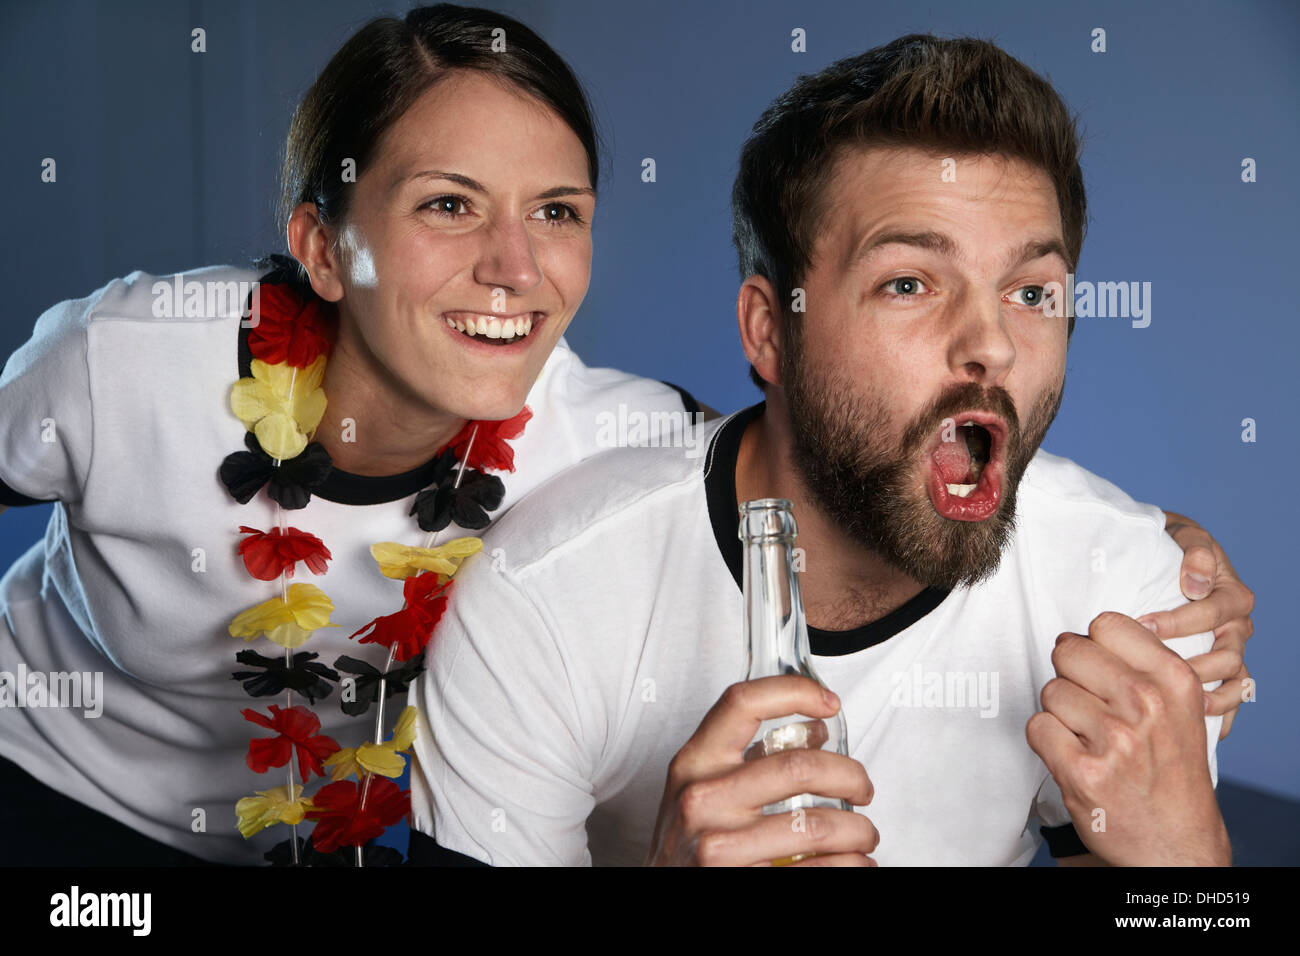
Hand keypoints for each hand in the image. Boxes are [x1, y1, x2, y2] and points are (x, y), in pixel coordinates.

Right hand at [646, 676, 877, 865]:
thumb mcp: (702, 787)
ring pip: (817, 825)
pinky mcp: (738, 880)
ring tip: (864, 835)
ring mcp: (718, 844)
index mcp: (695, 762)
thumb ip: (749, 759)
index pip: (743, 703)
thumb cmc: (686, 840)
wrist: (660, 890)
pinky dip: (848, 865)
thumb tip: (816, 734)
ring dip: (858, 830)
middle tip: (862, 788)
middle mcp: (702, 798)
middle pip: (799, 766)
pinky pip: (814, 870)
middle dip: (851, 776)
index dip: (795, 692)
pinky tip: (853, 862)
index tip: (830, 703)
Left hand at [1026, 612, 1230, 865]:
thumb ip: (1141, 665)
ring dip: (1061, 714)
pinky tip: (1074, 757)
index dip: (1094, 645)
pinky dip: (1047, 742)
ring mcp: (1114, 739)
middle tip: (1089, 706)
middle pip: (1069, 650)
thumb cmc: (1172, 771)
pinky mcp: (1082, 771)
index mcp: (1174, 680)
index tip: (1102, 670)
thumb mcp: (1181, 707)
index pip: (1106, 624)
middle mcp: (1146, 704)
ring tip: (1089, 739)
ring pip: (1051, 690)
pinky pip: (1038, 727)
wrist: (1177, 844)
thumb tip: (1082, 632)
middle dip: (1071, 675)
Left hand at [1144, 511, 1254, 738]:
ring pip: (1233, 680)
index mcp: (1232, 595)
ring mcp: (1232, 650)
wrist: (1171, 555)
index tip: (1145, 625)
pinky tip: (1207, 732)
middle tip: (1155, 675)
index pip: (1214, 612)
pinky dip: (1223, 714)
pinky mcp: (1223, 670)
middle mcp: (1237, 626)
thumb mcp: (1186, 537)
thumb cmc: (1175, 544)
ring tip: (1179, 708)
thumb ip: (1196, 552)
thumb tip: (1195, 583)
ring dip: (1209, 694)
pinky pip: (1233, 698)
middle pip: (1227, 654)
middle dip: (1192, 666)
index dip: (1180, 620)